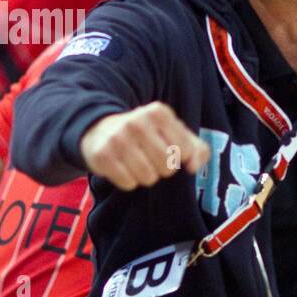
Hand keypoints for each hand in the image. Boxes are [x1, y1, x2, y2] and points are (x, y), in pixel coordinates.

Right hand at [80, 102, 210, 190]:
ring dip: (146, 177)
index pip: (184, 151)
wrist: (100, 130)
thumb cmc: (147, 135)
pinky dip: (128, 181)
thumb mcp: (175, 134)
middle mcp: (137, 121)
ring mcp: (117, 137)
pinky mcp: (102, 155)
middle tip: (151, 158)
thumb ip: (197, 150)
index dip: (178, 156)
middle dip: (163, 169)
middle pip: (167, 166)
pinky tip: (122, 167)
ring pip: (148, 178)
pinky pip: (128, 184)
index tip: (167, 148)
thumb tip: (193, 167)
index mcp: (159, 112)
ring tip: (137, 163)